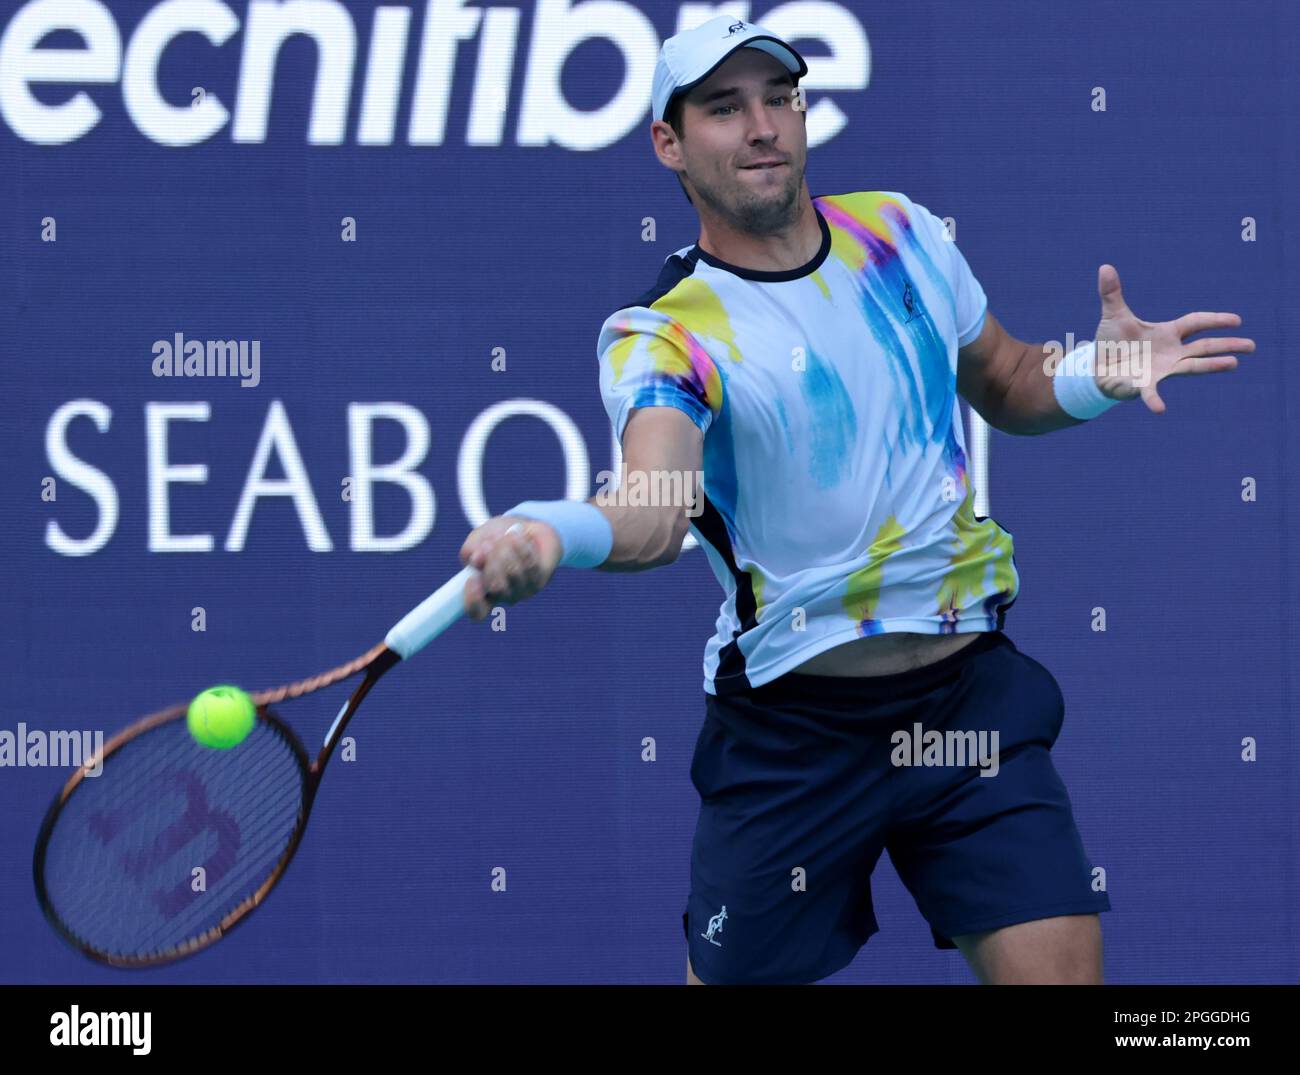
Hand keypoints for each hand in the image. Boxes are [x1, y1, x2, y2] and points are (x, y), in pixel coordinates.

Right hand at [458, 516, 562, 620]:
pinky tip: (517, 535)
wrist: (523, 529)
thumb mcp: (477, 540)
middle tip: (488, 544)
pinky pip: (529, 564)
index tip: (471, 579)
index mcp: (483, 593)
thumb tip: (476, 560)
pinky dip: (521, 546)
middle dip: (491, 560)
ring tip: (504, 536)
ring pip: (513, 573)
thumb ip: (470, 551)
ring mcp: (524, 590)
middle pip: (496, 588)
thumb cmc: (495, 538)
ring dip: (506, 549)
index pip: (477, 612)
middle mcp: (504, 596)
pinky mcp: (540, 579)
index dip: (473, 600)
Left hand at [1092, 264, 1254, 413]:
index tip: (1237, 320)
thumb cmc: (1112, 341)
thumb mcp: (1113, 315)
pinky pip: (1151, 394)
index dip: (1215, 320)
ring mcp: (1162, 369)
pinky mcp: (1145, 385)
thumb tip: (1105, 266)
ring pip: (1192, 366)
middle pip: (1204, 346)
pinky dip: (1155, 400)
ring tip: (1233, 363)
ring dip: (1212, 365)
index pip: (1196, 323)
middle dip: (1227, 345)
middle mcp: (1171, 352)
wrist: (1097, 367)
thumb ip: (1111, 293)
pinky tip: (1160, 409)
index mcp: (1167, 333)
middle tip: (1251, 346)